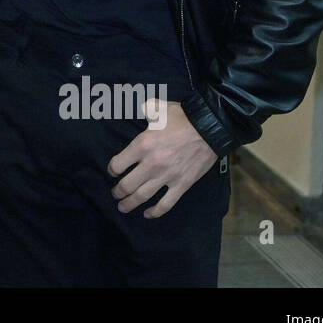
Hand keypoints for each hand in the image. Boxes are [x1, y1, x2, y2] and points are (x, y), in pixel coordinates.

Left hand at [108, 100, 215, 217]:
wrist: (210, 129)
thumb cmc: (182, 117)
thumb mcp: (158, 108)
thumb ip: (144, 109)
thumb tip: (139, 108)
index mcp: (142, 145)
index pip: (118, 164)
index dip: (112, 169)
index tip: (113, 171)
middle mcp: (151, 164)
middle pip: (127, 185)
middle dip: (118, 191)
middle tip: (115, 193)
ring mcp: (167, 177)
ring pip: (142, 196)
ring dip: (129, 204)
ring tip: (123, 207)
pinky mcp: (182, 185)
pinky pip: (166, 204)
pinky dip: (155, 212)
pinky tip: (147, 214)